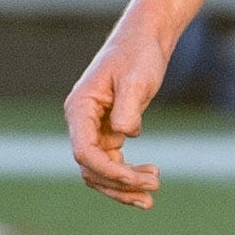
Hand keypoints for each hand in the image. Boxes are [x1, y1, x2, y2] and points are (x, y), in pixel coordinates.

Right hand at [64, 24, 173, 207]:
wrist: (145, 41)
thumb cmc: (138, 55)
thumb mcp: (136, 79)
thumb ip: (127, 108)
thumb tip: (124, 136)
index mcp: (80, 108)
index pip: (84, 151)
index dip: (107, 171)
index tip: (134, 180)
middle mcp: (81, 122)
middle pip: (90, 168)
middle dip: (119, 183)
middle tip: (154, 187)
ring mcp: (93, 130)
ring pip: (100, 171)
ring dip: (123, 187)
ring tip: (152, 194)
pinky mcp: (108, 133)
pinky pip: (112, 163)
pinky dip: (128, 176)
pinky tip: (150, 178)